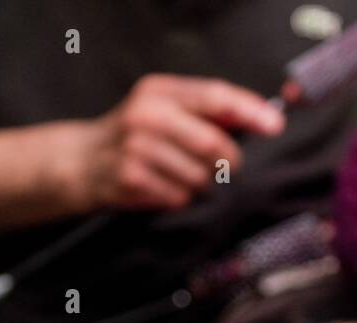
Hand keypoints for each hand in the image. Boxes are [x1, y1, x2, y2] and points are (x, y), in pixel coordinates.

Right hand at [77, 74, 284, 210]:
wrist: (81, 161)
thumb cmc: (133, 135)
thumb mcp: (162, 108)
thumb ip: (204, 110)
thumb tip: (258, 117)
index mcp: (159, 91)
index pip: (214, 96)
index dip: (249, 110)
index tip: (274, 125)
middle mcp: (146, 115)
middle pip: (212, 143)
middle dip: (227, 160)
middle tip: (226, 165)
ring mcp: (136, 148)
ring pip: (198, 175)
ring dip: (199, 183)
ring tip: (179, 176)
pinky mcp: (131, 179)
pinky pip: (178, 196)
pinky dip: (178, 198)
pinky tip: (161, 188)